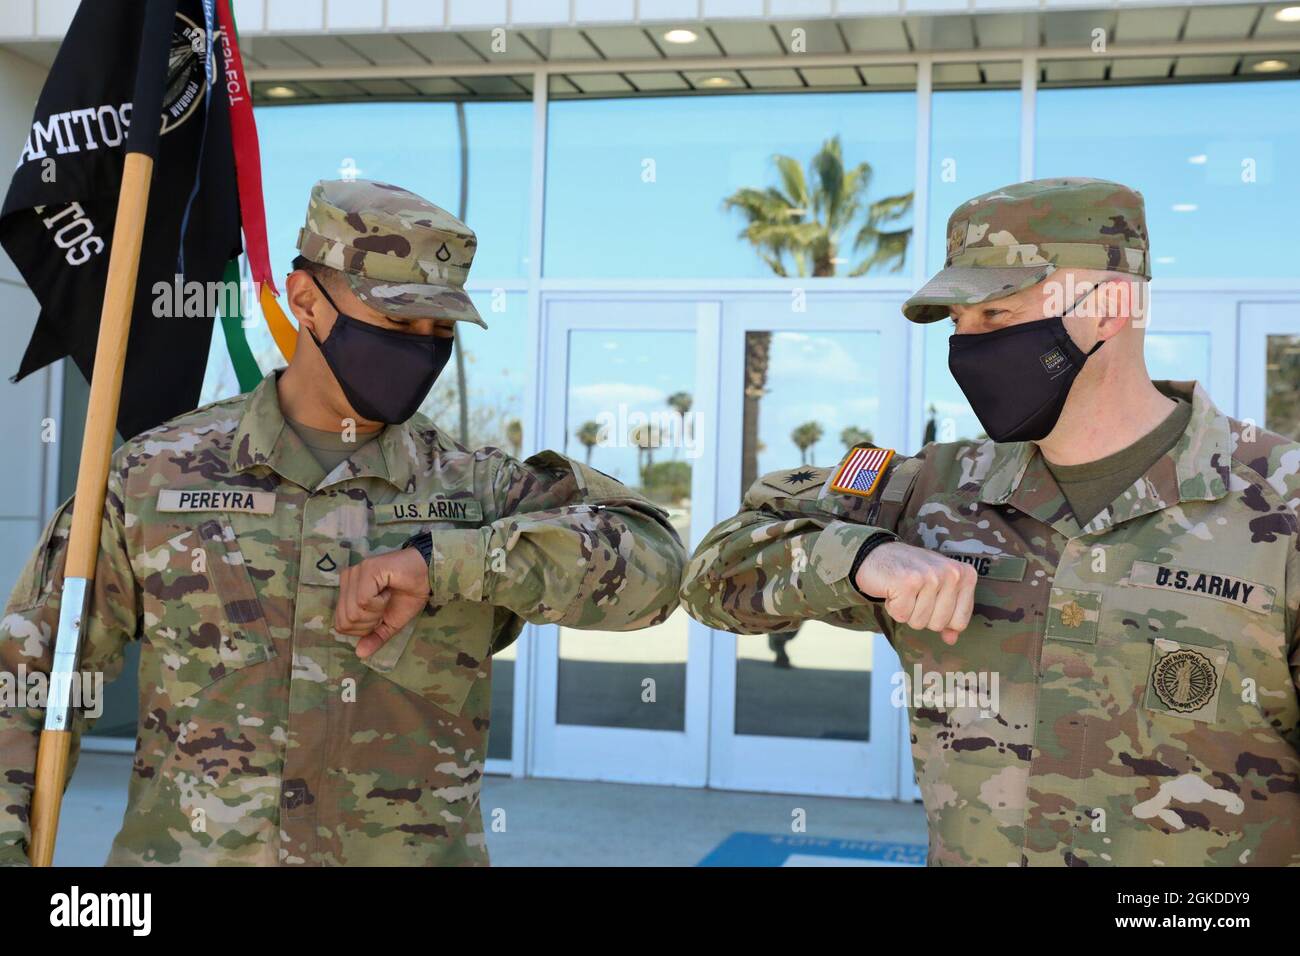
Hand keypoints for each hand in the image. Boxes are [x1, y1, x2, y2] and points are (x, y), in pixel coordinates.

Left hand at [335, 548, 430, 658]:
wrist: (427, 576)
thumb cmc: (408, 595)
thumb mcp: (389, 624)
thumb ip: (374, 637)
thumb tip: (359, 654)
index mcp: (347, 591)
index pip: (341, 624)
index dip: (363, 628)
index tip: (381, 613)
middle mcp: (347, 579)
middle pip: (346, 620)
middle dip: (370, 622)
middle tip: (385, 606)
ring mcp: (355, 573)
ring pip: (353, 612)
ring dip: (376, 612)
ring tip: (387, 597)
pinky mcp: (367, 569)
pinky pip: (363, 600)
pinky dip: (379, 602)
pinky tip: (388, 591)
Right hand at [853, 541, 977, 644]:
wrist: (876, 553)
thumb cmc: (909, 572)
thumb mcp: (937, 589)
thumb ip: (949, 614)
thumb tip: (952, 640)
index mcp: (965, 575)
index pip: (960, 622)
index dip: (940, 618)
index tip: (930, 599)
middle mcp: (952, 573)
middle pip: (939, 624)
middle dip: (921, 615)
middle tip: (914, 593)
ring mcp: (930, 577)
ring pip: (919, 622)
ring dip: (906, 611)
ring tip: (903, 590)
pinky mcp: (908, 582)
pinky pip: (902, 615)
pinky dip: (893, 607)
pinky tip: (893, 589)